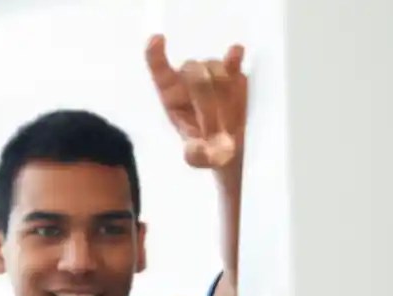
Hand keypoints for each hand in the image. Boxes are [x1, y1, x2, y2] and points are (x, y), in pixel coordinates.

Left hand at [146, 34, 248, 168]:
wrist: (235, 146)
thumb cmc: (209, 150)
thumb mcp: (200, 158)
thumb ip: (196, 156)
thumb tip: (196, 151)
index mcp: (172, 97)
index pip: (160, 71)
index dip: (155, 55)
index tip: (156, 39)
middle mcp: (189, 82)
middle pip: (193, 70)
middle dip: (205, 94)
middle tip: (215, 125)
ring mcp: (213, 75)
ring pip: (215, 68)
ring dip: (223, 89)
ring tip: (228, 117)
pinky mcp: (236, 74)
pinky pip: (234, 60)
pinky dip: (234, 57)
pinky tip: (235, 52)